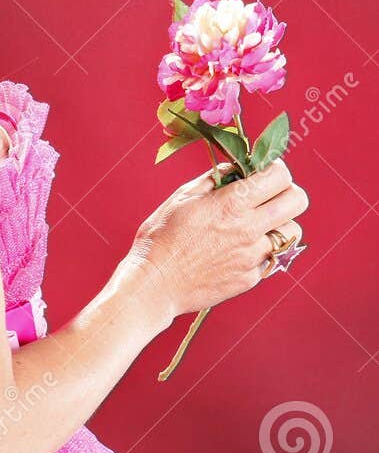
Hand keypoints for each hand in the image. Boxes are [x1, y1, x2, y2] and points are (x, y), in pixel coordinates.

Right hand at [127, 158, 308, 323]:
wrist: (153, 285)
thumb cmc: (160, 237)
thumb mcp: (182, 197)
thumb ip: (215, 178)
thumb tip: (237, 167)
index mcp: (231, 203)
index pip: (280, 176)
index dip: (275, 169)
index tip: (264, 174)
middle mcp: (248, 229)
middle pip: (298, 201)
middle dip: (287, 192)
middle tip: (268, 197)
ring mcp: (252, 256)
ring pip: (292, 232)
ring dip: (280, 224)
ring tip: (257, 226)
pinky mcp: (250, 278)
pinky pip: (271, 258)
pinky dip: (261, 251)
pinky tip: (239, 250)